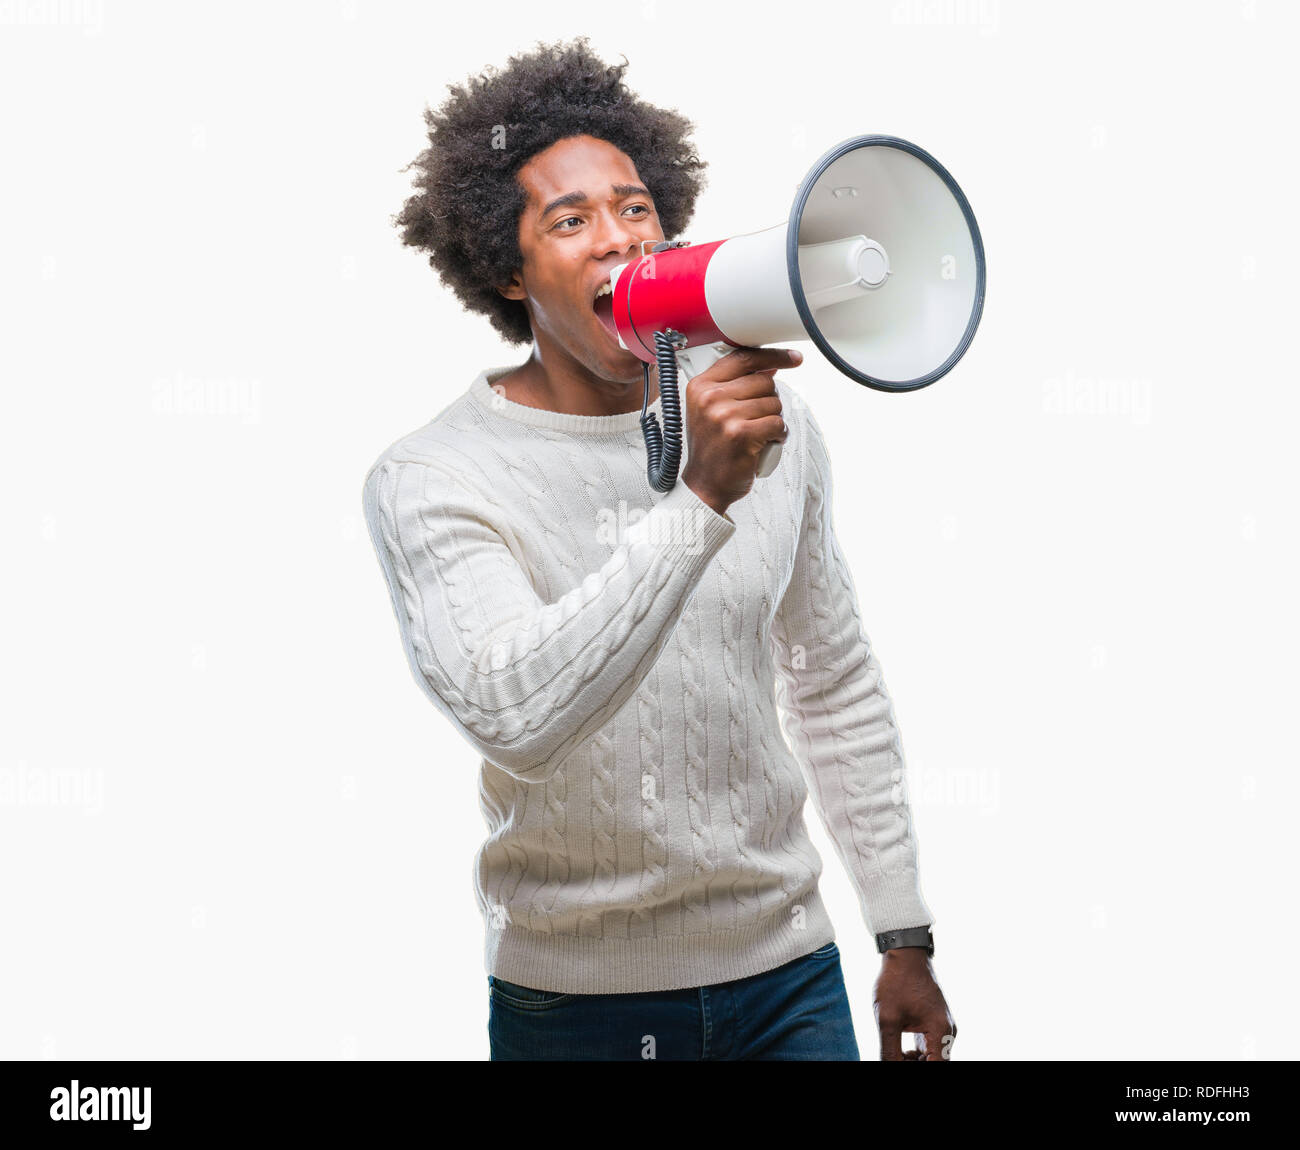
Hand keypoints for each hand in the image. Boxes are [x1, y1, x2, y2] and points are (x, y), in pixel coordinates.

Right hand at [680, 346, 799, 517]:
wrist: (704, 485)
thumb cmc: (711, 449)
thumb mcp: (711, 410)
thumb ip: (735, 386)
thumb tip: (770, 366)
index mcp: (700, 387)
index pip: (743, 358)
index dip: (772, 355)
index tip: (792, 358)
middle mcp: (709, 398)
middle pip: (764, 381)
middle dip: (769, 400)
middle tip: (757, 420)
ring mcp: (724, 416)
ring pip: (774, 403)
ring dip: (774, 420)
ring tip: (758, 434)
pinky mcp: (741, 434)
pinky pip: (778, 423)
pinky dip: (779, 435)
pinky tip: (766, 443)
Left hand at [874, 948, 956, 1059]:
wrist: (904, 954)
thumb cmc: (896, 982)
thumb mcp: (888, 1020)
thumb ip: (890, 1051)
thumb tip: (888, 1066)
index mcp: (941, 1032)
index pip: (934, 1066)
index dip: (914, 1068)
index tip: (897, 1061)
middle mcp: (947, 1031)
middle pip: (934, 1062)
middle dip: (914, 1064)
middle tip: (893, 1058)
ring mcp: (944, 1025)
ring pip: (932, 1057)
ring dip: (915, 1061)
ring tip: (895, 1055)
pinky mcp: (936, 1021)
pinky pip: (931, 1045)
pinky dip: (918, 1052)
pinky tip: (901, 1049)